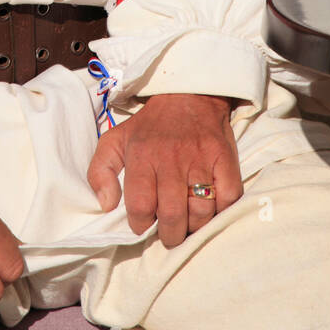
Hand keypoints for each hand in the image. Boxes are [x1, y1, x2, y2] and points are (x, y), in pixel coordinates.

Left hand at [87, 92, 242, 248]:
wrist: (189, 95)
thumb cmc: (149, 126)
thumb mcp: (115, 140)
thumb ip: (101, 171)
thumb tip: (106, 205)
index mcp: (142, 155)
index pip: (140, 205)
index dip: (140, 224)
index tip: (143, 224)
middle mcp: (172, 158)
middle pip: (172, 214)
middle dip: (169, 234)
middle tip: (169, 233)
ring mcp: (201, 160)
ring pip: (201, 212)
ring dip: (194, 225)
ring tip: (188, 220)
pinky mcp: (226, 160)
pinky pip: (228, 200)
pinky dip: (220, 210)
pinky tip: (209, 206)